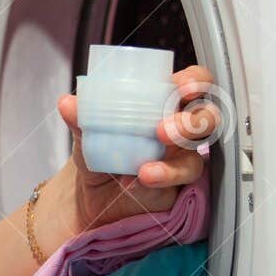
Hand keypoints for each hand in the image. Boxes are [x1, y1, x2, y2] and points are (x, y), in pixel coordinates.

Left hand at [33, 64, 221, 256]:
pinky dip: (159, 183)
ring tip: (146, 170)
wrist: (92, 194)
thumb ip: (81, 117)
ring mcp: (182, 161)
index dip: (197, 81)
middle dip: (192, 122)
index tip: (182, 87)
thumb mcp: (88, 132)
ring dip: (173, 164)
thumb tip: (68, 103)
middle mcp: (180, 131)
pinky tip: (138, 182)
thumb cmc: (101, 151)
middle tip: (163, 131)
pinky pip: (177, 187)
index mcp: (164, 105)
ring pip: (196, 159)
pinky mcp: (178, 190)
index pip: (195, 84)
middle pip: (208, 119)